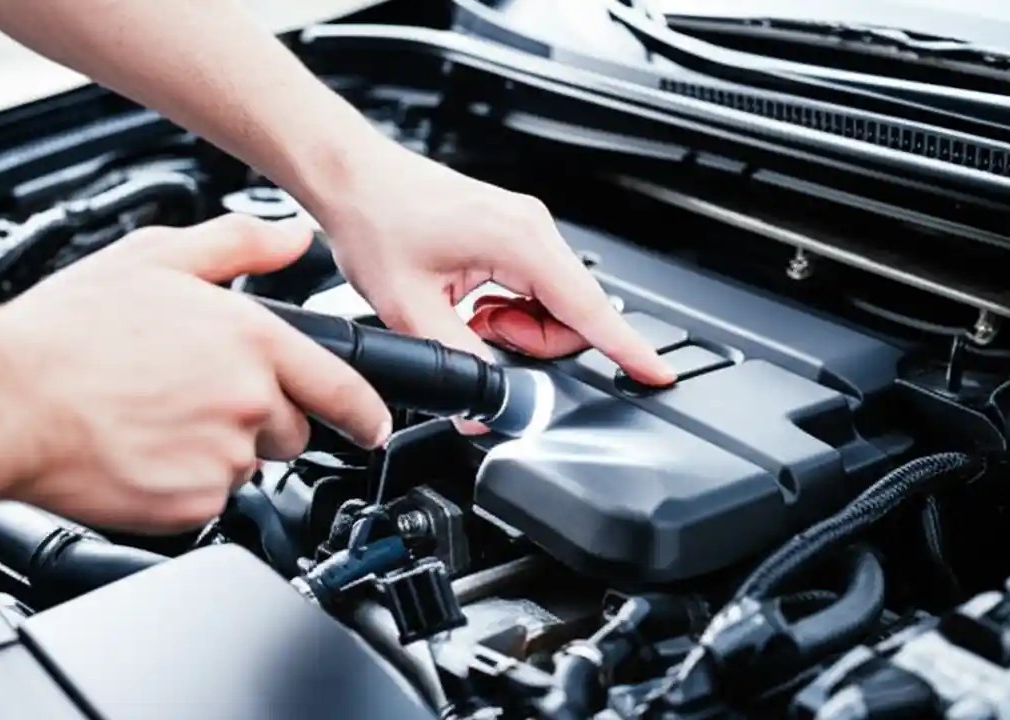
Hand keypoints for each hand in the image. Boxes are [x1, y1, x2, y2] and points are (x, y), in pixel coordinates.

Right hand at [0, 215, 390, 531]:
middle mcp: (248, 402)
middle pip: (291, 429)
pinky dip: (185, 481)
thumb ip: (239, 244)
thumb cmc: (70, 332)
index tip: (373, 425)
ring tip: (158, 418)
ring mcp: (223, 457)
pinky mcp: (193, 502)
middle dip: (260, 418)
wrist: (7, 399)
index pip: (342, 387)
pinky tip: (144, 449)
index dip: (365, 411)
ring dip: (219, 448)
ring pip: (247, 463)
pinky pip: (209, 496)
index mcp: (252, 342)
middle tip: (198, 398)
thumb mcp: (158, 257)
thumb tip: (292, 240)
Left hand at [316, 147, 674, 382]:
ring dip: (515, 326)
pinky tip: (468, 302)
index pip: (590, 309)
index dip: (627, 349)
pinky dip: (507, 307)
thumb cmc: (374, 220)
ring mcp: (525, 227)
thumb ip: (457, 362)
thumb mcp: (410, 309)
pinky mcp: (511, 231)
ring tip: (465, 315)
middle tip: (479, 336)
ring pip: (552, 303)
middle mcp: (532, 228)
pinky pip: (533, 286)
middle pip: (572, 313)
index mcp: (520, 240)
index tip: (658, 374)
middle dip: (533, 342)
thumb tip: (484, 402)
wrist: (351, 179)